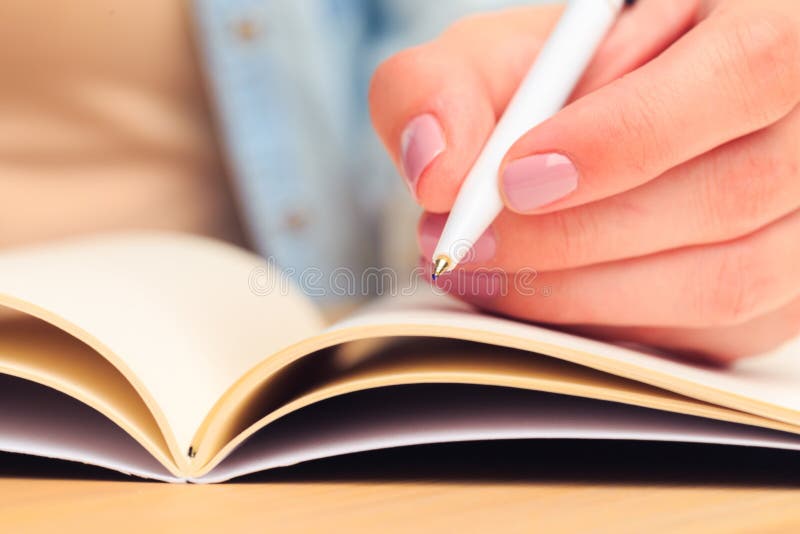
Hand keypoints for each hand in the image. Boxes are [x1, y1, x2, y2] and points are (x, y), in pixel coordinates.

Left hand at [369, 0, 799, 361]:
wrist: (603, 129)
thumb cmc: (559, 85)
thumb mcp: (495, 58)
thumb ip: (441, 89)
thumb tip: (436, 172)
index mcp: (769, 21)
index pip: (745, 69)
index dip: (628, 136)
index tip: (513, 180)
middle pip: (729, 194)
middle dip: (573, 237)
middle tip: (462, 243)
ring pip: (726, 280)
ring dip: (586, 292)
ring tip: (485, 274)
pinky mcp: (782, 291)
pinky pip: (711, 332)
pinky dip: (613, 324)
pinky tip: (545, 299)